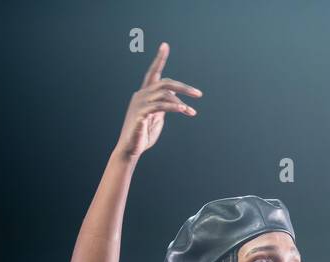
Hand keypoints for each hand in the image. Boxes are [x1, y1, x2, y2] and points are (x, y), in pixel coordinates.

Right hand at [115, 42, 201, 159]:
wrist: (131, 148)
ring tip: (192, 112)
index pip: (153, 72)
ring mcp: (139, 104)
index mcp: (145, 94)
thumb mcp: (158, 116)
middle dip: (183, 87)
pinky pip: (159, 107)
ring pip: (164, 94)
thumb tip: (176, 97)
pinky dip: (173, 107)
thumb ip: (165, 105)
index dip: (159, 59)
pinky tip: (184, 110)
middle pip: (164, 83)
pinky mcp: (140, 115)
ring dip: (181, 102)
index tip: (165, 45)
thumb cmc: (144, 133)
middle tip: (198, 94)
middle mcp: (141, 95)